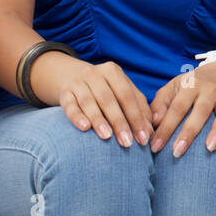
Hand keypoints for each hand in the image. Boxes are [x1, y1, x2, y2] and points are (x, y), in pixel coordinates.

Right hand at [35, 56, 152, 147]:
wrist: (71, 77)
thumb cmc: (105, 89)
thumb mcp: (122, 91)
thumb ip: (138, 108)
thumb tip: (150, 131)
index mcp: (113, 72)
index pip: (128, 96)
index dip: (137, 117)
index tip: (144, 138)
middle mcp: (95, 75)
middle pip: (109, 99)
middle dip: (119, 122)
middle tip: (127, 143)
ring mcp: (78, 84)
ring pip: (89, 102)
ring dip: (99, 120)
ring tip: (107, 136)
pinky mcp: (64, 94)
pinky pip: (69, 106)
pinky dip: (77, 116)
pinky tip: (84, 128)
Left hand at [149, 62, 215, 156]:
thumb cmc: (189, 87)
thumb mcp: (172, 88)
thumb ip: (160, 104)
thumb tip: (153, 123)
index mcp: (191, 85)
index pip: (177, 107)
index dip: (166, 127)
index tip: (155, 146)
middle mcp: (210, 90)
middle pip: (200, 111)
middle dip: (189, 132)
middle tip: (177, 152)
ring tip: (210, 148)